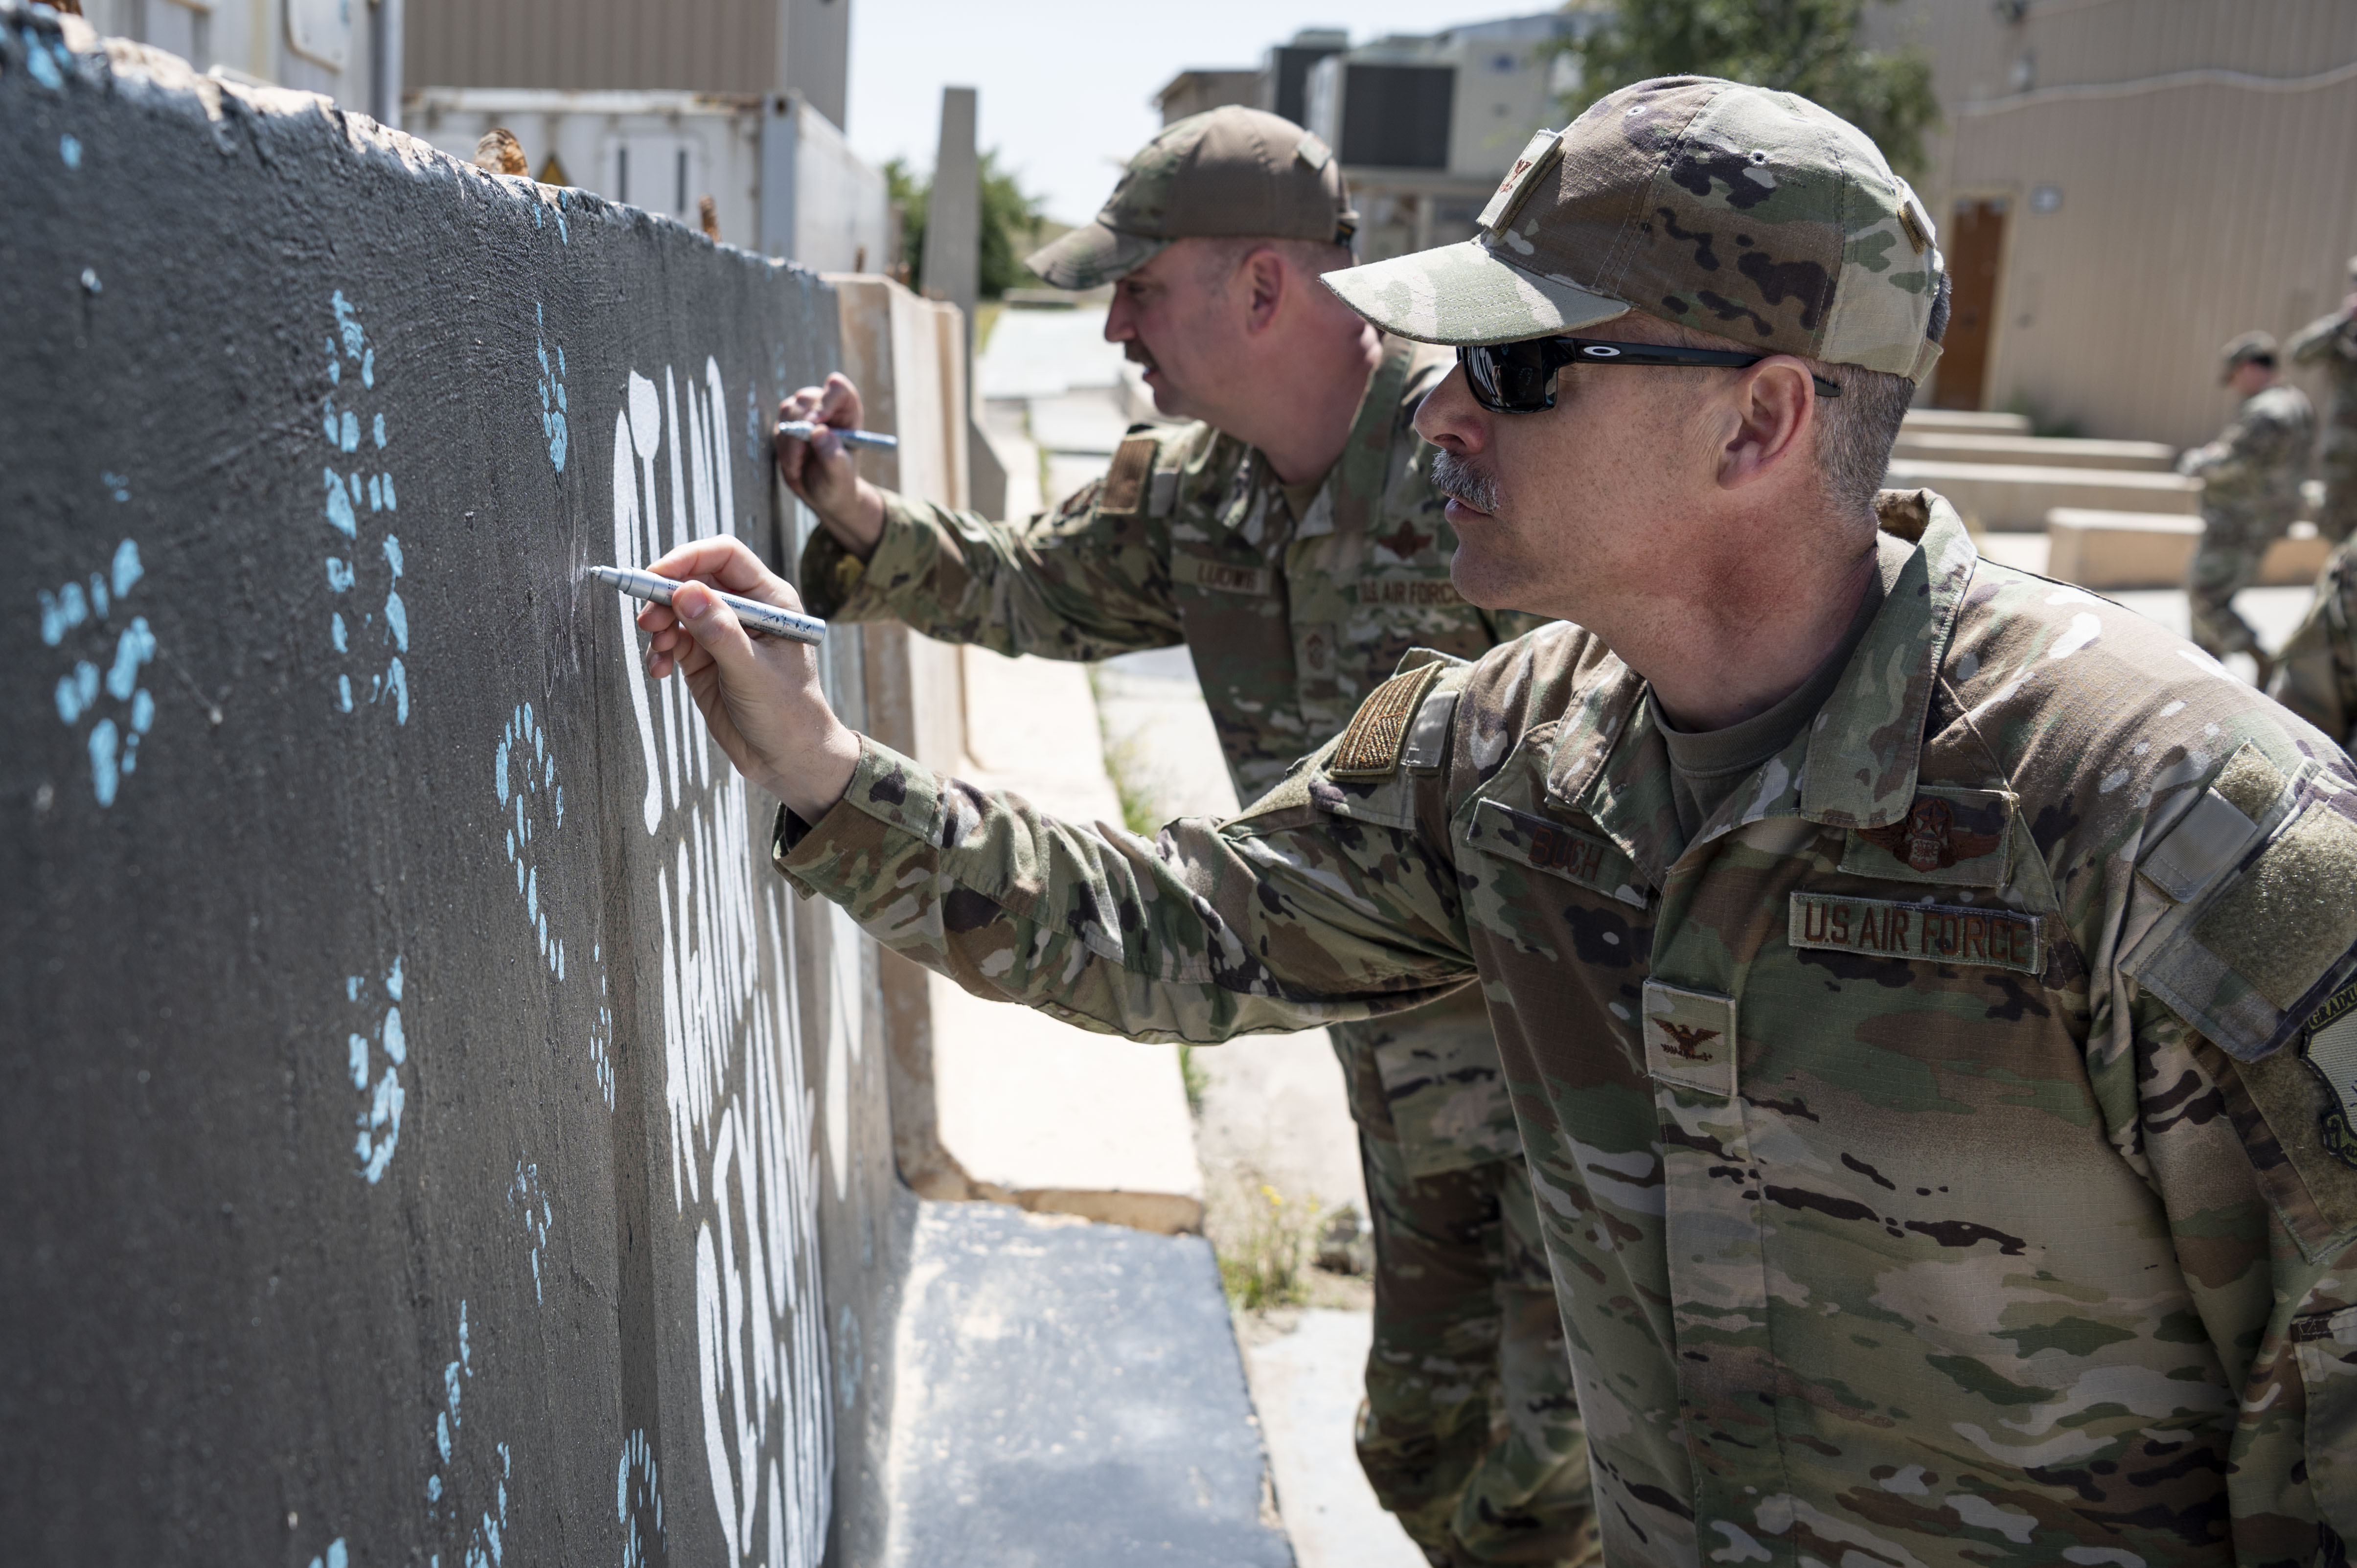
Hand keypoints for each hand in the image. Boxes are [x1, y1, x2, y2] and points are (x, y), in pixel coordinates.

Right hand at [637, 535, 861, 822]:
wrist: (788, 761)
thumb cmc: (788, 715)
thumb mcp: (753, 672)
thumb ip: (719, 632)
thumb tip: (685, 591)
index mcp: (770, 600)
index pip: (724, 556)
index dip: (688, 558)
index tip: (656, 577)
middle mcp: (745, 610)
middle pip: (693, 579)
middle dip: (665, 596)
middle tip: (648, 622)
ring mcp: (722, 634)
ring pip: (677, 609)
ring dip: (659, 625)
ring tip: (658, 652)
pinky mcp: (704, 659)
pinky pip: (671, 640)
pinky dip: (658, 651)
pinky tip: (657, 671)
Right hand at [776, 374, 888, 556]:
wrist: (822, 494)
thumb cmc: (838, 485)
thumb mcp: (840, 478)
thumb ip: (833, 457)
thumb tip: (820, 432)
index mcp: (848, 413)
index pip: (838, 389)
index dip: (825, 400)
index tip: (815, 422)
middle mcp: (826, 407)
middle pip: (807, 398)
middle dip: (800, 425)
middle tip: (801, 453)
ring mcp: (805, 414)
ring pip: (788, 410)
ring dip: (790, 441)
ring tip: (799, 465)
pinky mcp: (789, 424)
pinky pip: (778, 427)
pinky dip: (783, 448)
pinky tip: (794, 465)